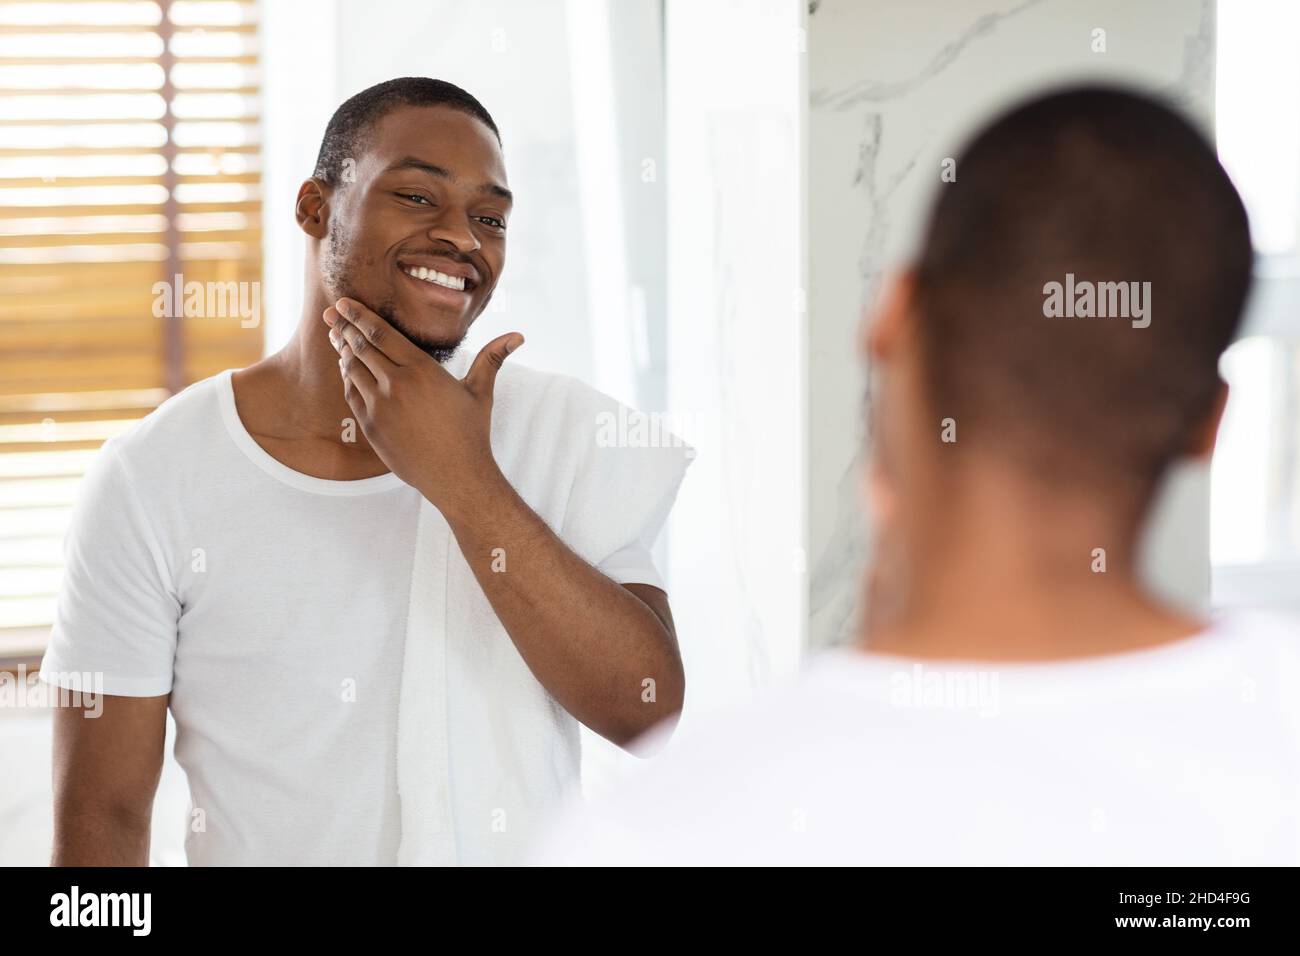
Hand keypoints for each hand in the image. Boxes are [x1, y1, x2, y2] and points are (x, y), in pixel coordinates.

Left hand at [323, 296, 522, 516]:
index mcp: (421, 370)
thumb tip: (519, 335)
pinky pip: (351, 394)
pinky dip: (347, 378)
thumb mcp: (480, 392)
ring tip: (336, 336)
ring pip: (352, 369)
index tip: (345, 302)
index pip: (381, 333)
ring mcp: (379, 407)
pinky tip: (347, 368)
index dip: (359, 315)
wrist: (456, 477)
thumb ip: (492, 358)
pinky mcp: (370, 427)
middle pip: (361, 347)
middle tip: (332, 313)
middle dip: (344, 327)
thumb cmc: (471, 433)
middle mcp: (396, 385)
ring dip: (342, 350)